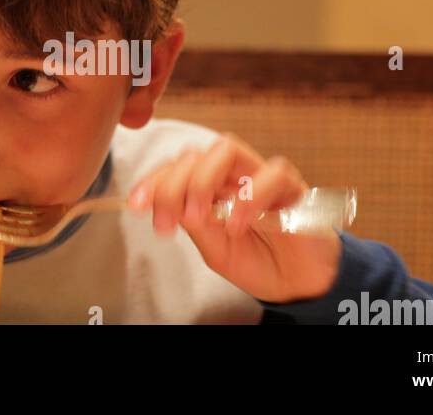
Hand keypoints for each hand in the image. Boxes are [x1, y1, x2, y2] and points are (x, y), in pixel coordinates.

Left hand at [126, 133, 341, 302]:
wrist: (298, 283)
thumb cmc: (256, 259)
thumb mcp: (213, 248)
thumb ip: (194, 224)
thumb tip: (171, 205)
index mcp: (211, 187)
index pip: (176, 168)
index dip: (153, 181)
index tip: (135, 204)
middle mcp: (233, 176)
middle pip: (195, 155)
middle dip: (172, 185)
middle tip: (169, 221)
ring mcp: (261, 177)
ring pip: (227, 149)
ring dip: (203, 181)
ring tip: (199, 217)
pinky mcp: (293, 187)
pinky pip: (270, 174)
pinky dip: (248, 198)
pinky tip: (237, 225)